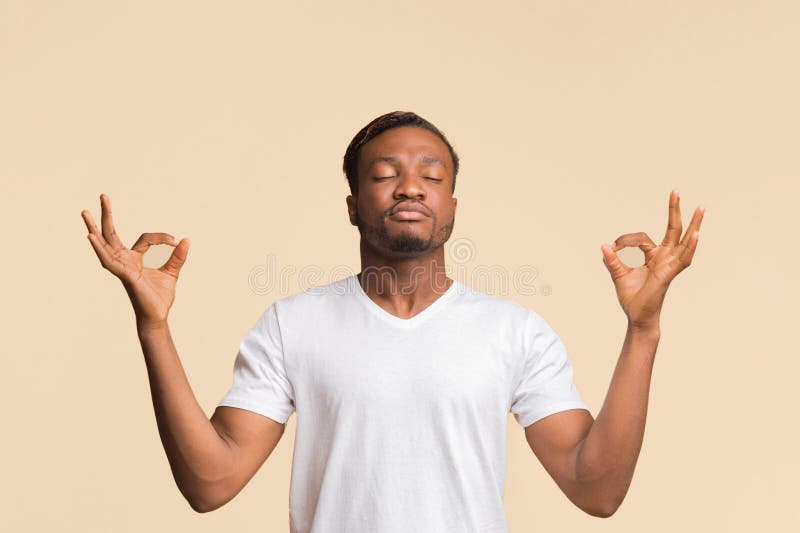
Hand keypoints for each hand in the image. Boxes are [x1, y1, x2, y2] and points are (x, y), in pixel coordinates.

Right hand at [81, 193, 190, 327]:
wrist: (158, 316)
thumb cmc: (159, 297)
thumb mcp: (172, 272)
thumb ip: (177, 256)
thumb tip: (186, 239)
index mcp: (134, 259)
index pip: (145, 238)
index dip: (161, 238)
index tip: (176, 241)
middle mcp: (124, 261)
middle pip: (111, 234)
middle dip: (107, 215)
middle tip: (103, 195)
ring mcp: (121, 268)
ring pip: (104, 244)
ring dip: (95, 228)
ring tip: (85, 212)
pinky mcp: (123, 275)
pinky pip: (107, 260)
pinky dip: (99, 248)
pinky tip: (91, 236)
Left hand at [600, 190, 704, 329]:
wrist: (637, 317)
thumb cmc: (632, 298)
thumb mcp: (619, 275)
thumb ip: (612, 260)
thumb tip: (604, 246)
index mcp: (653, 256)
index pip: (642, 238)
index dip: (626, 239)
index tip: (613, 247)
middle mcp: (665, 258)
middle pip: (673, 230)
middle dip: (674, 210)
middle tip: (675, 190)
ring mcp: (669, 265)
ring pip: (684, 240)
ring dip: (693, 224)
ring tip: (701, 207)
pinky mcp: (670, 273)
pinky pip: (683, 258)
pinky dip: (691, 246)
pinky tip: (696, 234)